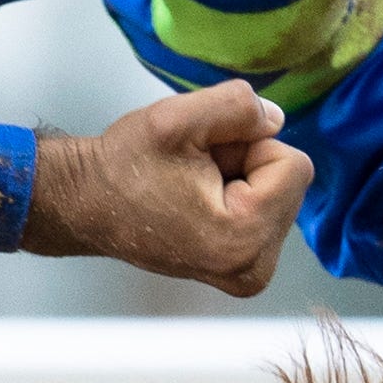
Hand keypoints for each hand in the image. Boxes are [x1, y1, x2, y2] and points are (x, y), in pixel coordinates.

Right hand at [26, 80, 312, 295]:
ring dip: (242, 179)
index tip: (204, 159)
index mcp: (244, 238)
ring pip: (278, 195)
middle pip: (289, 183)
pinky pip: (265, 213)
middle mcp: (254, 268)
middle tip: (193, 174)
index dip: (250, 146)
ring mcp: (249, 275)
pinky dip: (238, 199)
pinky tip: (197, 204)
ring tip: (191, 188)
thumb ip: (239, 107)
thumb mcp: (177, 119)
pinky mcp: (242, 272)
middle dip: (247, 165)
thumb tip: (277, 119)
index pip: (295, 165)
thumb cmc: (124, 167)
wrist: (88, 203)